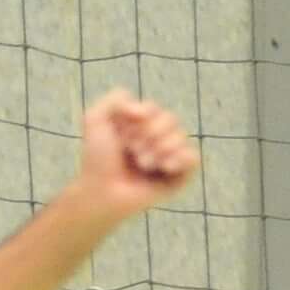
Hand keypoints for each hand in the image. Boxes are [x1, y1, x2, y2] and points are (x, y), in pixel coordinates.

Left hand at [75, 91, 200, 216]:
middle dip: (149, 134)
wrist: (101, 191)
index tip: (124, 131)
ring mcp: (170, 155)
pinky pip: (193, 157)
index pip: (154, 108)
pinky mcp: (180, 174)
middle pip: (171, 119)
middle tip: (132, 151)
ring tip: (143, 164)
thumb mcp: (96, 119)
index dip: (140, 117)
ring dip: (160, 148)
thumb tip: (143, 108)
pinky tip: (163, 167)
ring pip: (182, 136)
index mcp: (142, 124)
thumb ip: (116, 98)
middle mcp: (158, 137)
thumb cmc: (97, 159)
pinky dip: (179, 159)